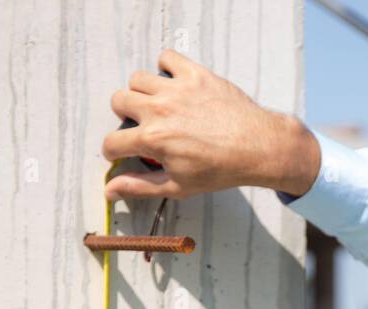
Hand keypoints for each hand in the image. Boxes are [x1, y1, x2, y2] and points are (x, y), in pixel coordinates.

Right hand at [103, 49, 320, 202]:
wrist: (257, 147)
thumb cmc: (221, 169)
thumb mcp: (178, 186)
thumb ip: (140, 187)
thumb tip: (111, 190)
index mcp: (153, 139)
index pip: (112, 142)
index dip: (113, 151)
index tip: (122, 151)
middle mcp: (160, 110)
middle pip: (118, 101)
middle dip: (124, 116)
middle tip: (141, 124)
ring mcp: (177, 89)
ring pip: (137, 78)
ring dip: (141, 91)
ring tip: (157, 104)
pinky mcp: (195, 74)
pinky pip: (166, 58)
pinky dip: (166, 68)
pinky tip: (174, 84)